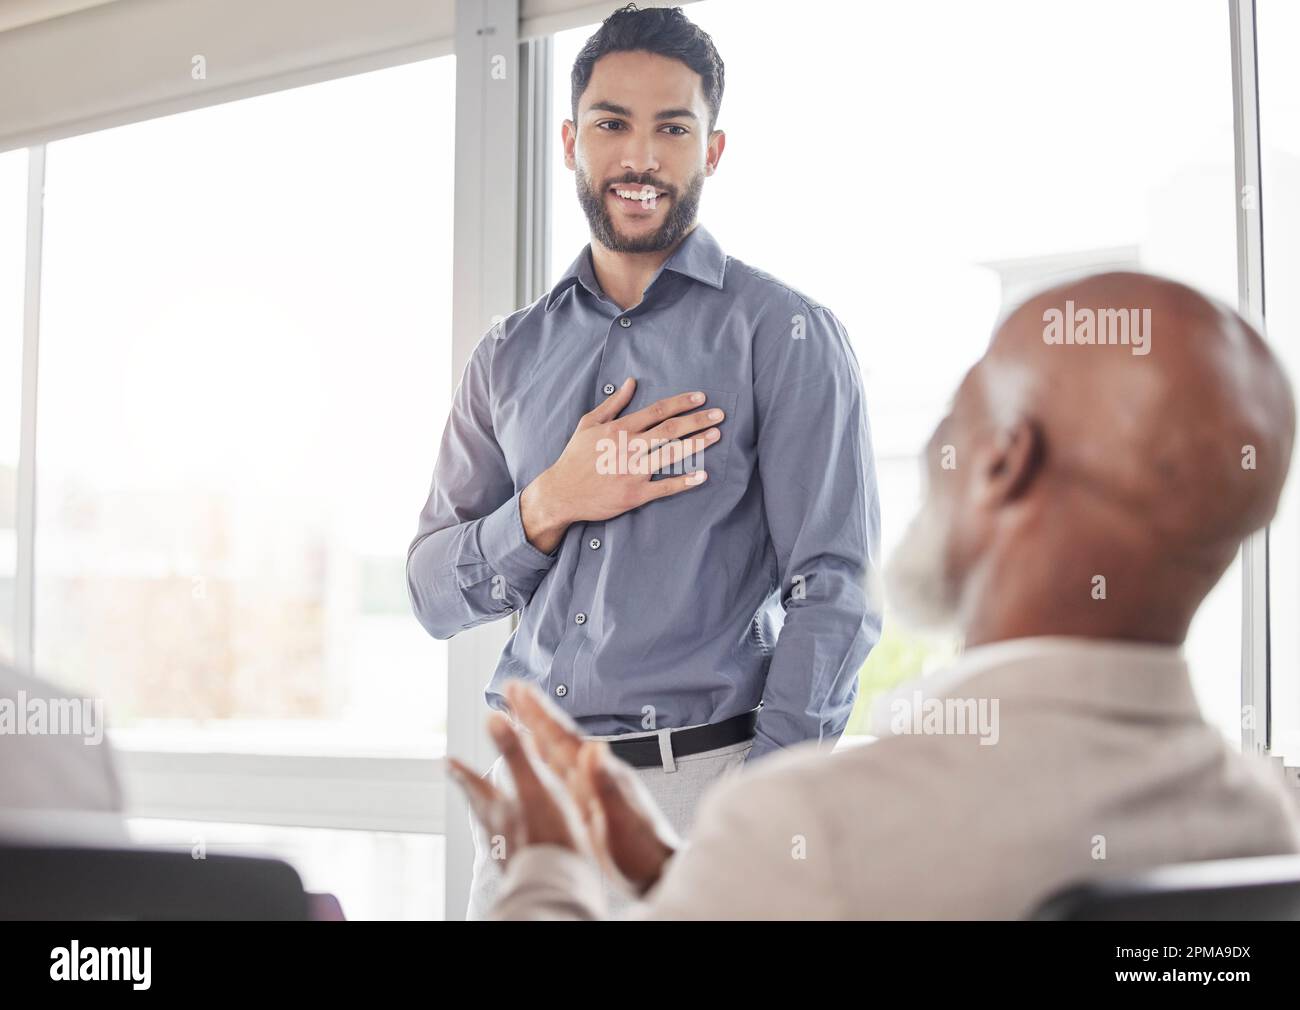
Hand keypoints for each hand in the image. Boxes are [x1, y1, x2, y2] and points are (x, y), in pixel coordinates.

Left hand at [448, 710, 588, 868]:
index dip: (461, 771)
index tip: (444, 761)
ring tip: (489, 807)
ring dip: (490, 811)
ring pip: (493, 825)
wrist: (557, 885)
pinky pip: (511, 843)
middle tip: (459, 779)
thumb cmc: (546, 838)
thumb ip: (515, 754)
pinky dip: (511, 832)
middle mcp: (498, 830)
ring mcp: (509, 850)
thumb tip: (493, 718)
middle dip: (471, 789)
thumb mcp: (533, 787)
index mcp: (499, 807)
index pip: (473, 784)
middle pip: (479, 805)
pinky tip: (518, 838)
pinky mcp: (524, 865)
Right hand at [504, 681, 680, 893]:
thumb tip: (595, 749)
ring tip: (517, 712)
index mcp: (600, 774)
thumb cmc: (644, 849)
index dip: (541, 713)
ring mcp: (589, 789)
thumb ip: (607, 785)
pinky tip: (535, 756)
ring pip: (555, 753)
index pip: (565, 737)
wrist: (658, 872)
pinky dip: (542, 760)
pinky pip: (557, 775)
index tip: (520, 690)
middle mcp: (593, 775)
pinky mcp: (586, 806)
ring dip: (535, 731)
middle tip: (511, 686)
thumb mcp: (622, 819)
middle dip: (534, 712)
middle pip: (557, 737)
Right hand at [520, 379, 724, 552]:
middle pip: (670, 430)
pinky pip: (664, 487)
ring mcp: (633, 471)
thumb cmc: (575, 457)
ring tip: (716, 435)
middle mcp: (629, 447)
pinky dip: (684, 481)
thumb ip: (613, 403)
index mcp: (619, 429)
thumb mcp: (588, 424)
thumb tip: (631, 382)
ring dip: (696, 444)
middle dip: (697, 420)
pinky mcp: (634, 494)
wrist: (561, 492)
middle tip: (720, 414)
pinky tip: (702, 475)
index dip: (681, 403)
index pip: (657, 411)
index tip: (701, 398)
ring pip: (671, 454)